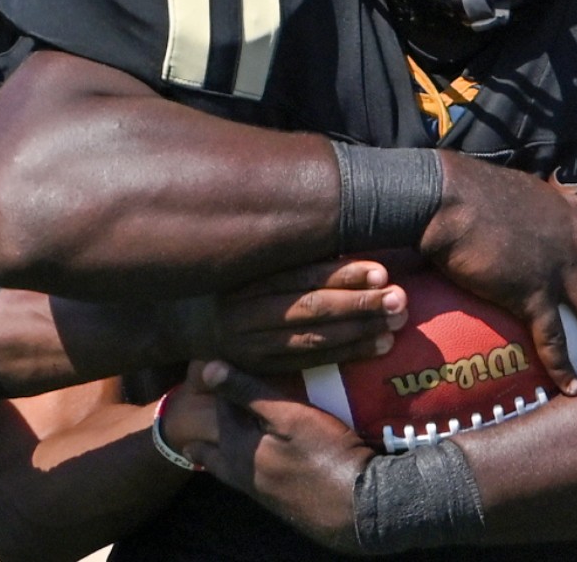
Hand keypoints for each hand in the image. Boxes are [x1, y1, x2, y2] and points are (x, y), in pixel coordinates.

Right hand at [166, 258, 407, 373]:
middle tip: (398, 296)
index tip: (379, 269)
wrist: (178, 319)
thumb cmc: (221, 277)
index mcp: (242, 277)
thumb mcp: (239, 253)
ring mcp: (251, 342)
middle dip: (358, 302)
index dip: (340, 273)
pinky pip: (307, 360)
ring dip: (359, 329)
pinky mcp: (259, 364)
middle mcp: (244, 311)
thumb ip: (278, 242)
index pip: (298, 275)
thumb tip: (330, 212)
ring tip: (397, 319)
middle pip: (309, 307)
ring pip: (313, 338)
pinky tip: (378, 345)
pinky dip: (346, 353)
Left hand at [188, 360, 373, 553]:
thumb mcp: (288, 415)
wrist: (360, 509)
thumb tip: (208, 368)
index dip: (215, 385)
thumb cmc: (325, 454)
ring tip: (214, 442)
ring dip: (221, 452)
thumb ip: (248, 393)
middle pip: (212, 450)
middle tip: (193, 421)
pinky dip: (244, 466)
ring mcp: (259, 492)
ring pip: (228, 469)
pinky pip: (249, 480)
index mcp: (237, 448)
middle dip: (203, 433)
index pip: (218, 409)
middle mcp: (241, 474)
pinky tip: (256, 462)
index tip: (207, 371)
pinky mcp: (279, 503)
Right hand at [420, 155, 576, 394]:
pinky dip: (565, 366)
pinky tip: (572, 387)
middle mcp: (573, 239)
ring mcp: (556, 268)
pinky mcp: (530, 293)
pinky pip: (554, 338)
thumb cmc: (467, 186)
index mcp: (570, 209)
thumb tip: (522, 210)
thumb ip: (532, 203)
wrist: (446, 199)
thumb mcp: (517, 187)